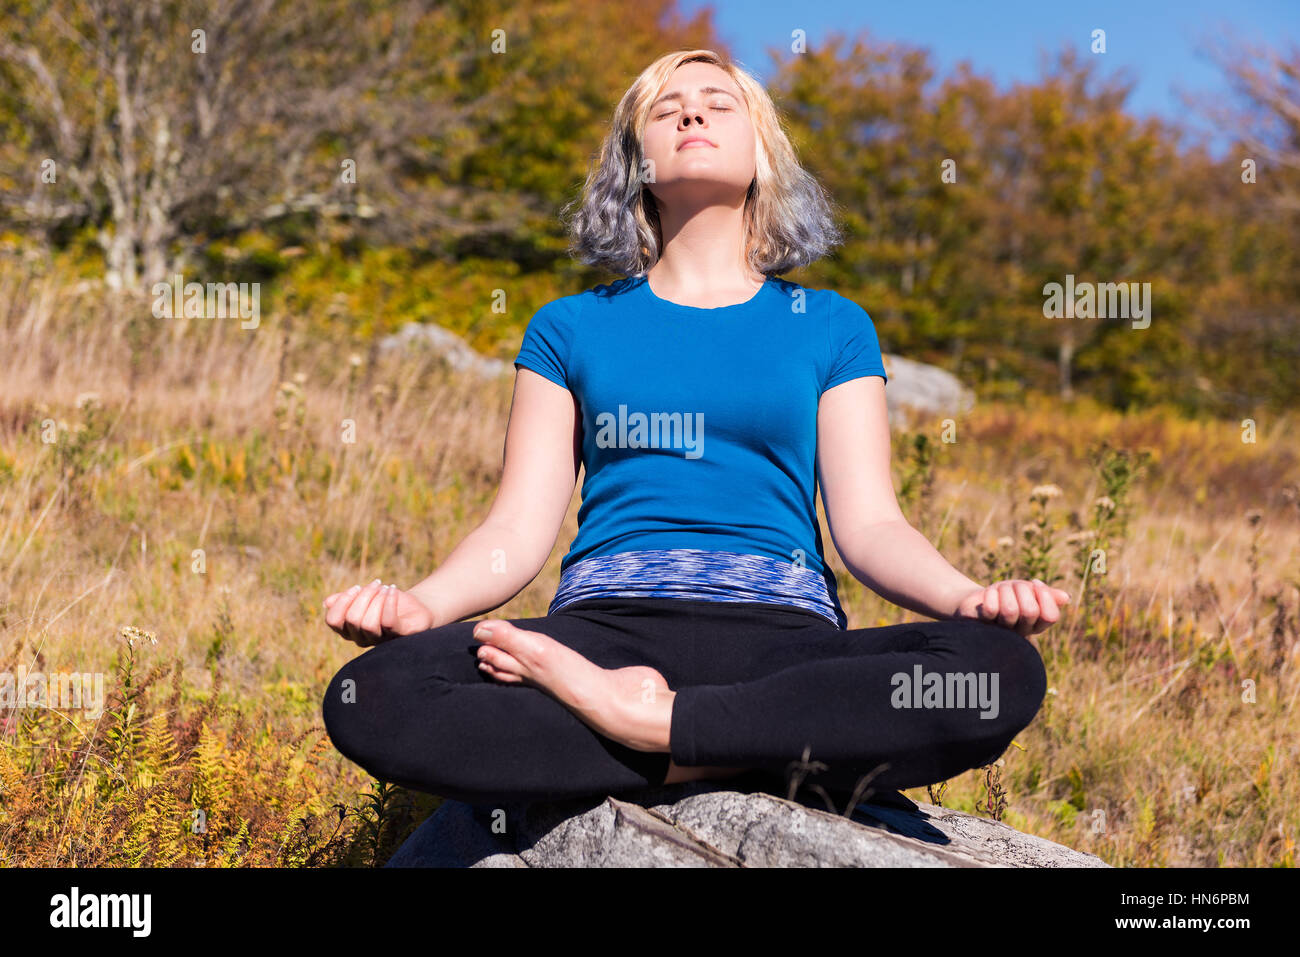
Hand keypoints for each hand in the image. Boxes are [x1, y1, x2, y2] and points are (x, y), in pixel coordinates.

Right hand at [324, 579, 436, 646]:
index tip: (356, 587)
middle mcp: (362, 639)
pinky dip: (389, 602)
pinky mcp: (400, 636)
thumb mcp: (364, 596)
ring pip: (368, 623)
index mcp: (349, 630)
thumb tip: (327, 602)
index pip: (333, 621)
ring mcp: (381, 640)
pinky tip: (392, 590)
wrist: (415, 607)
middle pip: (352, 619)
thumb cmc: (386, 601)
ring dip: (377, 598)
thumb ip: (344, 599)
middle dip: (364, 595)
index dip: (342, 602)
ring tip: (386, 588)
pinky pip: (388, 623)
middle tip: (376, 584)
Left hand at [954, 578, 1069, 636]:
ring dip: (1004, 590)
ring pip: (1010, 610)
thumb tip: (1066, 598)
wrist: (978, 599)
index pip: (1051, 616)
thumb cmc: (1007, 595)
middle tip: (1012, 586)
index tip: (1035, 584)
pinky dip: (990, 595)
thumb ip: (1048, 594)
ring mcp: (1002, 634)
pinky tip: (987, 595)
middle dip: (1021, 589)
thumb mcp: (1028, 590)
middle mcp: (1021, 634)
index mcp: (1036, 625)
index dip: (1045, 596)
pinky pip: (991, 609)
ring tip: (999, 590)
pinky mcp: (983, 628)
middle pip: (1030, 611)